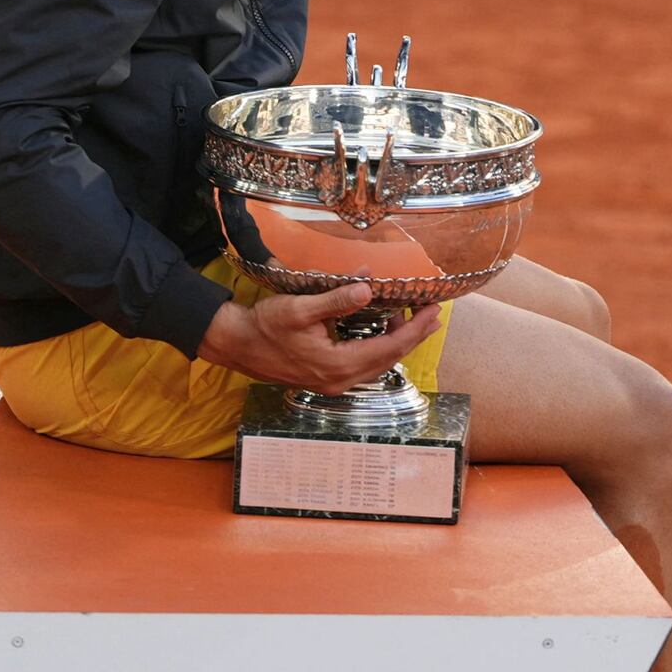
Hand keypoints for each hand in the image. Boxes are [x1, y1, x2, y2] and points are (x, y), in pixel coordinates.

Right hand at [195, 282, 442, 395]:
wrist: (237, 345)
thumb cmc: (265, 325)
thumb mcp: (301, 307)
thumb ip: (337, 299)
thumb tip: (369, 288)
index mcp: (339, 364)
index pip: (390, 347)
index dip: (416, 329)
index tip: (434, 312)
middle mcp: (340, 380)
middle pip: (389, 358)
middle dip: (413, 335)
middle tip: (432, 314)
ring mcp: (332, 382)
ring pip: (376, 363)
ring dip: (395, 342)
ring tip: (408, 318)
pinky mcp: (325, 378)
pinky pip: (362, 364)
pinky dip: (377, 347)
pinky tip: (377, 331)